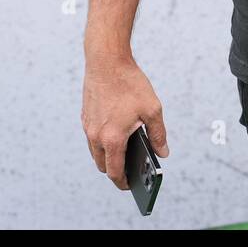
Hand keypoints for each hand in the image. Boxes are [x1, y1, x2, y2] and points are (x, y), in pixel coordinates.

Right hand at [81, 51, 168, 190]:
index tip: (131, 186)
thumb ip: (158, 135)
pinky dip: (102, 142)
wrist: (106, 60)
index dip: (123, 183)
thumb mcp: (152, 109)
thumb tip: (162, 153)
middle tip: (131, 170)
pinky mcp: (85, 116)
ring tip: (126, 153)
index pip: (115, 172)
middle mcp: (95, 136)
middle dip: (115, 171)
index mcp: (112, 138)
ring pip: (95, 152)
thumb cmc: (130, 83)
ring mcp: (88, 126)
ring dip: (108, 156)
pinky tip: (116, 133)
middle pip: (103, 165)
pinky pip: (92, 137)